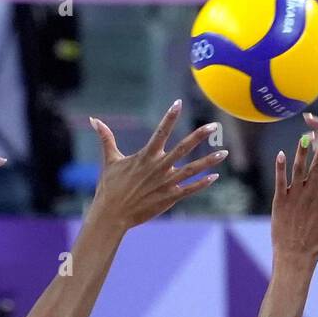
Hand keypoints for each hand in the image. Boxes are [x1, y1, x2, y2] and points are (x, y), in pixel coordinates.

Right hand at [87, 100, 224, 231]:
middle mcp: (158, 167)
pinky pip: (189, 189)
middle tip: (213, 126)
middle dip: (199, 136)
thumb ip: (106, 138)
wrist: (112, 214)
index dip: (169, 116)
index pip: (160, 131)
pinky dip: (202, 183)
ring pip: (191, 170)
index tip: (178, 102)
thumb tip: (93, 119)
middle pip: (183, 148)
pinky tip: (215, 176)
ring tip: (224, 152)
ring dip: (208, 161)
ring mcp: (166, 183)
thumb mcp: (109, 160)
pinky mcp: (169, 198)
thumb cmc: (110, 187)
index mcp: (146, 156)